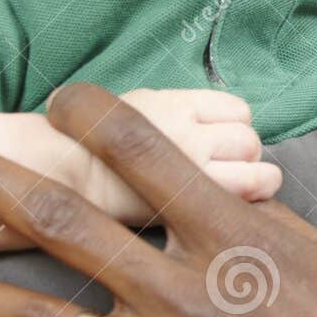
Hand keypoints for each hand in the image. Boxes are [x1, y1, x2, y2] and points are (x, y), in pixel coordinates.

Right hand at [79, 88, 281, 216]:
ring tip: (234, 192)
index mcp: (177, 106)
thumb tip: (212, 120)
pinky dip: (252, 198)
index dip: (237, 129)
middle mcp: (192, 133)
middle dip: (245, 155)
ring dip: (253, 178)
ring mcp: (195, 167)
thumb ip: (175, 112)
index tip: (224, 144)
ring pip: (256, 167)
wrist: (61, 177)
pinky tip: (236, 210)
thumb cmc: (90, 144)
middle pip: (249, 139)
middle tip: (228, 173)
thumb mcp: (134, 107)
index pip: (237, 111)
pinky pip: (249, 193)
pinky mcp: (196, 203)